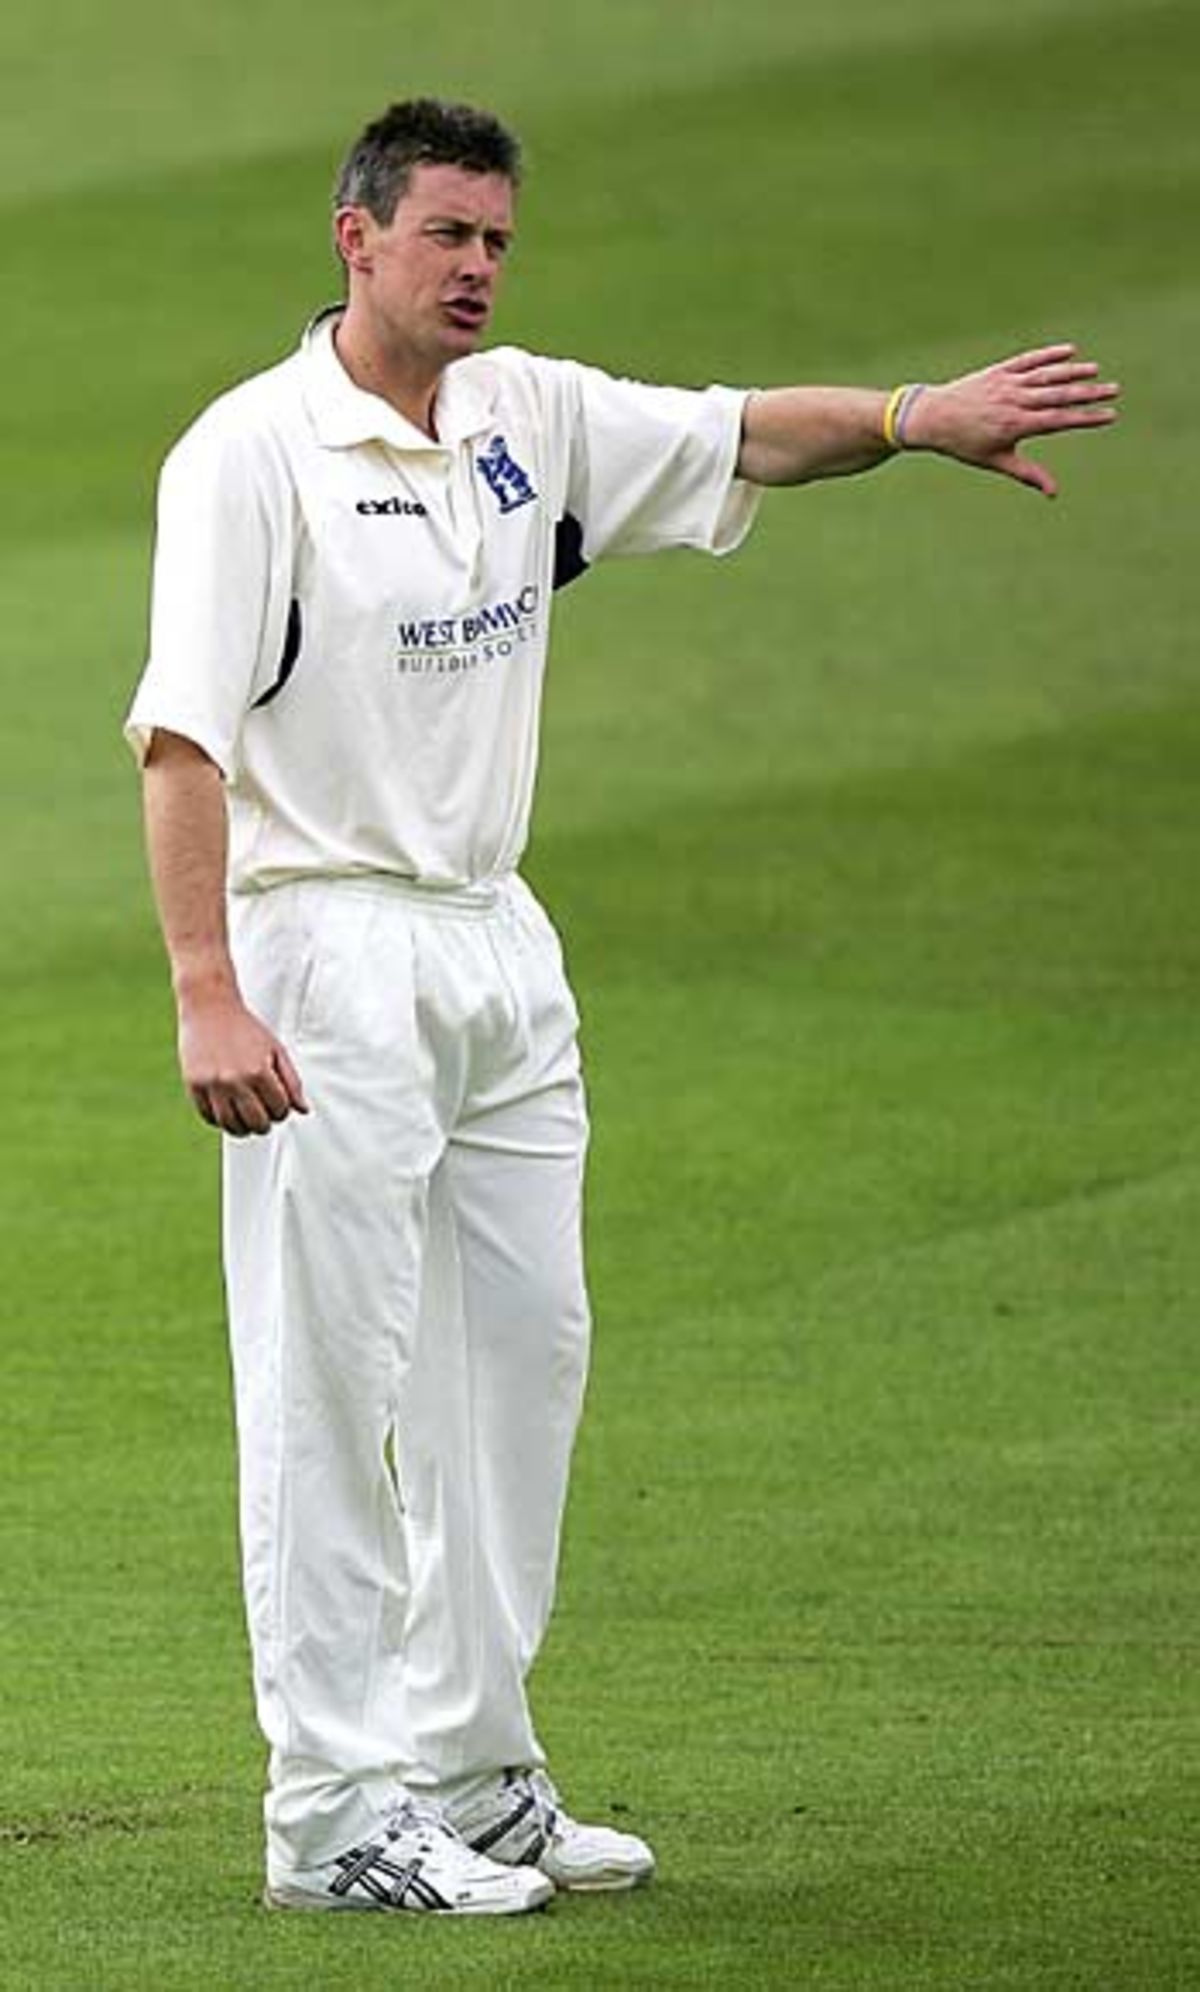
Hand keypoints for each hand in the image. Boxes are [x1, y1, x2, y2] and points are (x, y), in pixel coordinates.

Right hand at [178, 991, 308, 1136]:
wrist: (210, 1007)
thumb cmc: (246, 1028)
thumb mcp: (276, 1050)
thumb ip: (292, 1082)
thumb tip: (303, 1110)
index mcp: (259, 1071)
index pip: (279, 1110)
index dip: (282, 1111)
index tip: (278, 1104)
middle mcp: (234, 1080)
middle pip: (256, 1123)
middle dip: (265, 1123)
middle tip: (264, 1115)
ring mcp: (212, 1084)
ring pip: (230, 1125)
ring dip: (243, 1128)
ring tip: (246, 1119)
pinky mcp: (193, 1085)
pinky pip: (208, 1117)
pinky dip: (220, 1121)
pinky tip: (228, 1111)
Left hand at [907, 344, 1119, 497]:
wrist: (932, 417)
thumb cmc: (963, 444)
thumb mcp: (995, 461)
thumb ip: (1027, 474)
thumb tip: (1053, 493)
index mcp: (1015, 425)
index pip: (1059, 420)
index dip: (1086, 418)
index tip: (1109, 416)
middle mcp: (1013, 401)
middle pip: (1058, 395)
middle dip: (1088, 393)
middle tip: (1114, 391)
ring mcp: (1007, 383)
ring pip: (1046, 375)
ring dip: (1073, 372)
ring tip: (1096, 372)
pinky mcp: (999, 370)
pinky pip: (1029, 360)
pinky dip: (1049, 355)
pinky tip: (1070, 351)